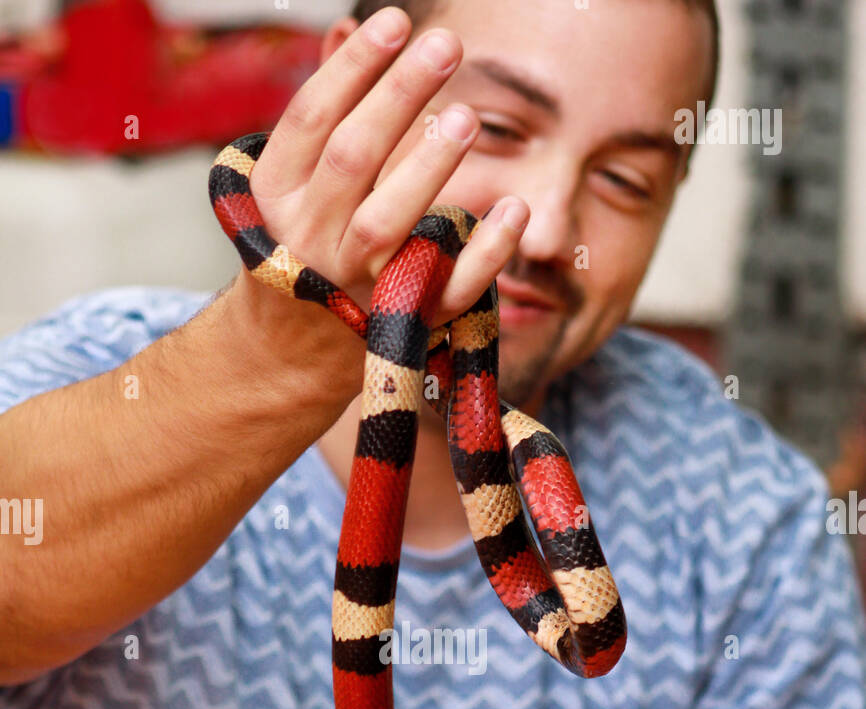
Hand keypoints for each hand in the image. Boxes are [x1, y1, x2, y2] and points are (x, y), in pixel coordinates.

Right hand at [233, 6, 528, 326]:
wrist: (292, 349)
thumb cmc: (306, 240)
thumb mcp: (297, 178)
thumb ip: (328, 110)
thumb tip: (350, 28)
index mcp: (278, 195)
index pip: (312, 119)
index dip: (353, 68)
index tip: (397, 22)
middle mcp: (311, 240)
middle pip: (352, 158)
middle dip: (398, 98)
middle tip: (446, 46)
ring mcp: (357, 284)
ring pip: (387, 223)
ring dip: (429, 168)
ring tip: (467, 116)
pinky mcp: (404, 321)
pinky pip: (448, 287)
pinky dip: (485, 252)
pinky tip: (515, 208)